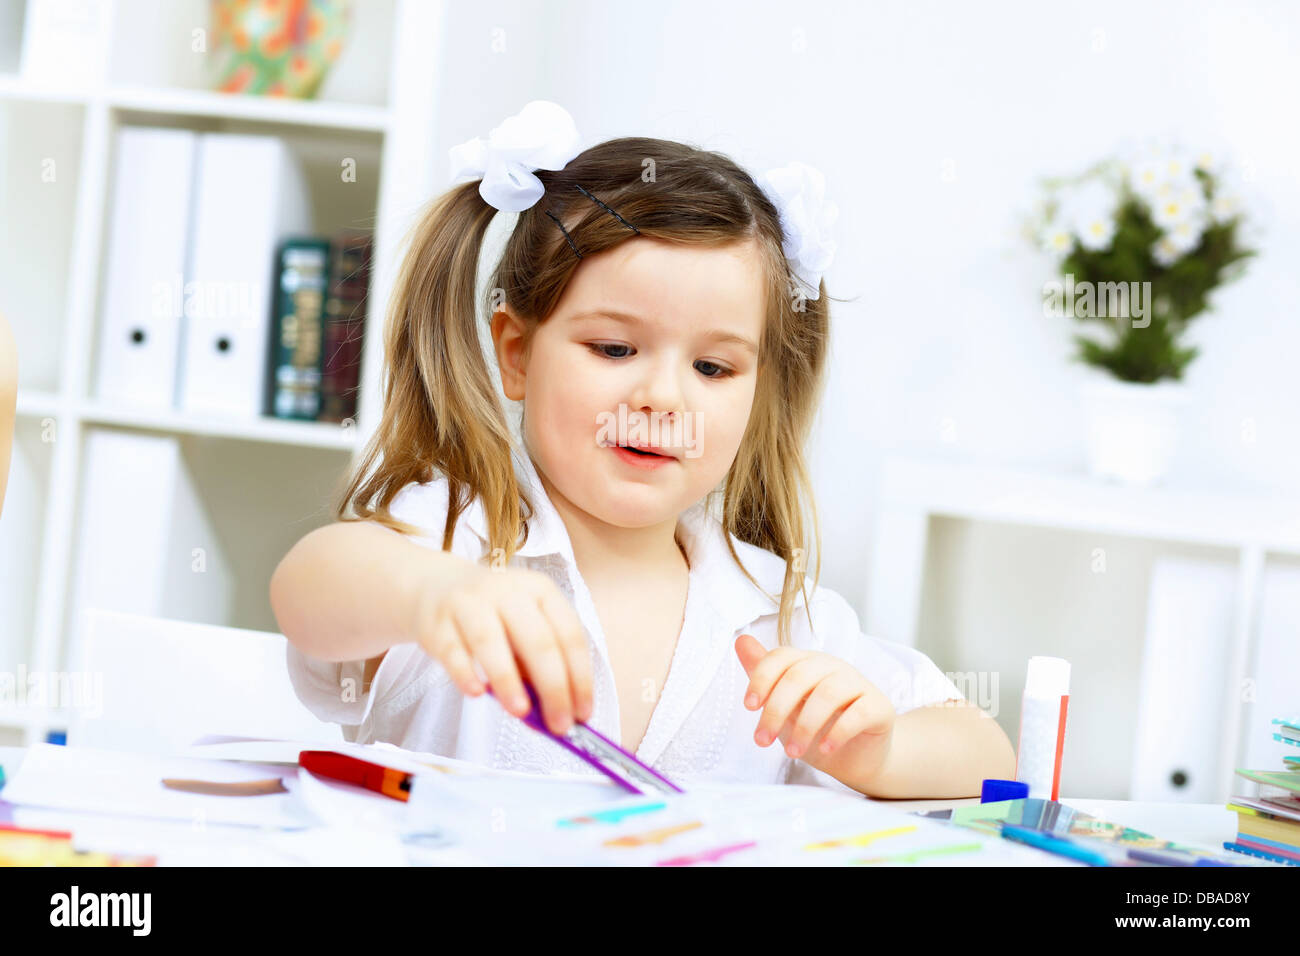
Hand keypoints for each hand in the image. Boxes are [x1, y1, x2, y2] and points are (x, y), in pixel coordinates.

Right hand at [412, 563, 592, 735]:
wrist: (436, 588)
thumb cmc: (493, 616)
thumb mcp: (523, 628)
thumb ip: (539, 667)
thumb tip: (553, 714)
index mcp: (540, 591)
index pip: (569, 634)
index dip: (580, 676)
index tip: (583, 713)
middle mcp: (508, 592)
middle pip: (537, 639)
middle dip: (553, 686)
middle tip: (559, 724)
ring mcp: (469, 604)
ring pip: (490, 641)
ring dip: (509, 680)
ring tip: (521, 712)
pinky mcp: (437, 623)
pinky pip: (452, 650)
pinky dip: (466, 673)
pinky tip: (477, 694)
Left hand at [735, 633, 894, 777]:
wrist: (856, 758)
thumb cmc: (816, 727)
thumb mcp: (783, 706)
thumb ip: (763, 674)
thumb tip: (741, 640)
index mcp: (807, 663)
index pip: (781, 658)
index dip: (761, 679)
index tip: (749, 708)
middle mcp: (833, 667)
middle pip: (799, 676)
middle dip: (776, 710)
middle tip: (762, 740)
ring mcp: (858, 684)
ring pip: (828, 694)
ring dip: (805, 726)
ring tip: (792, 753)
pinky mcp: (879, 706)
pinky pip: (859, 712)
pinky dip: (839, 732)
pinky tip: (825, 749)